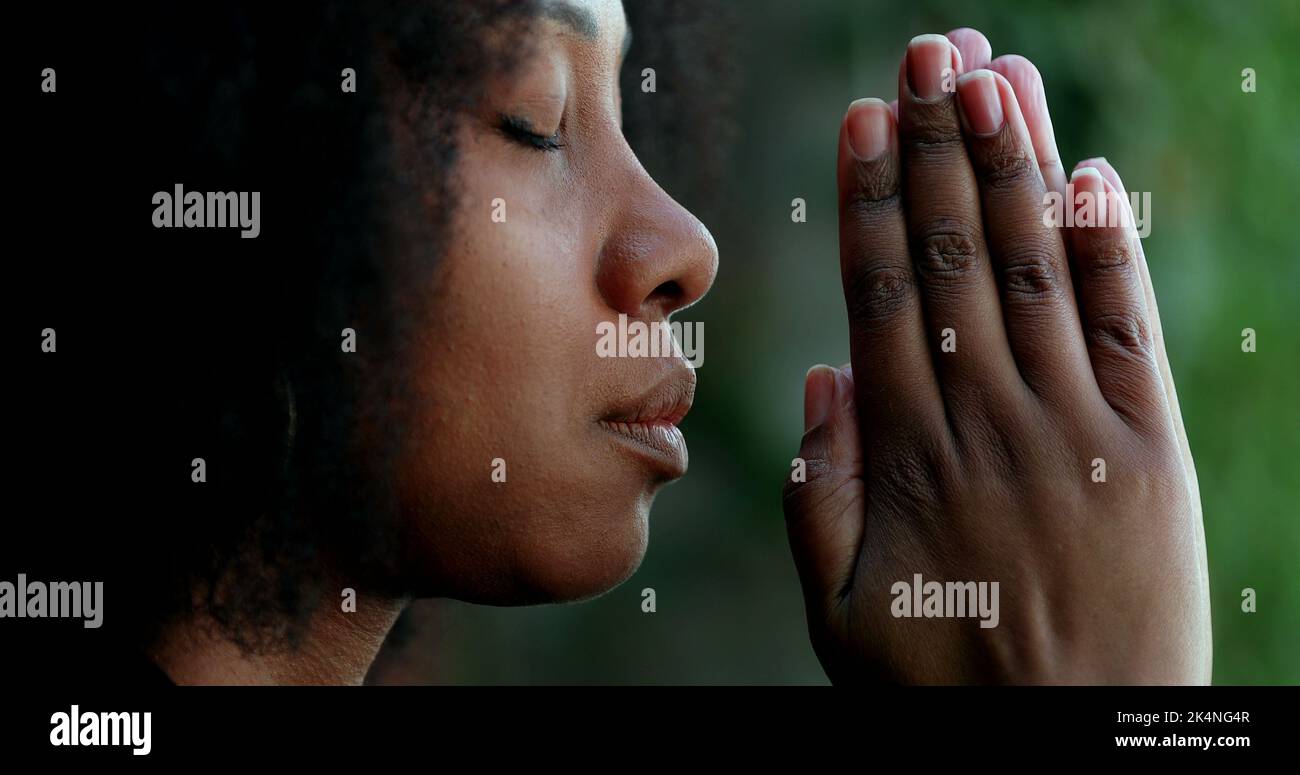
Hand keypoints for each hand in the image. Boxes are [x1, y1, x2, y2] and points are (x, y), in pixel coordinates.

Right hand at [782, 30, 1210, 683]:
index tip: (866, 116)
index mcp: (906, 455)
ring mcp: (1076, 430)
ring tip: (994, 73)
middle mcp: (989, 421)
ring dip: (1015, 163)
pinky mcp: (1151, 452)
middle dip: (941, 143)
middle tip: (927, 51)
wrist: (1077, 752)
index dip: (875, 197)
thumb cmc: (943, 690)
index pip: (882, 292)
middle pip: (956, 254)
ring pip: (1033, 268)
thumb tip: (825, 374)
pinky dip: (1106, 248)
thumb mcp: (839, 613)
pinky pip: (1125, 329)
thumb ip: (820, 494)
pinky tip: (1089, 174)